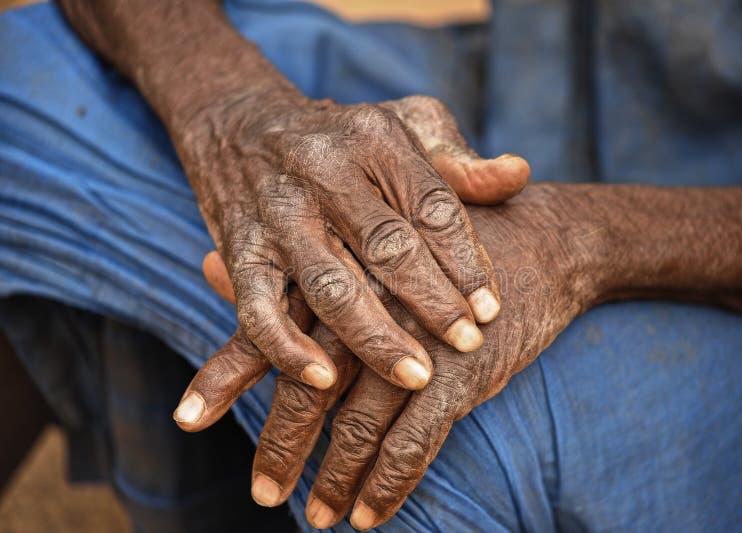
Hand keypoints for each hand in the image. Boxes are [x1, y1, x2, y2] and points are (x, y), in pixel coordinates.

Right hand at [174, 91, 528, 403]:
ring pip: (330, 285)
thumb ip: (457, 160)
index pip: (432, 206)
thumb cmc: (343, 137)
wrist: (241, 125)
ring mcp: (278, 214)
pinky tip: (325, 379)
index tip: (492, 310)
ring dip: (374, 337)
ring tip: (417, 377)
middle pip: (386, 246)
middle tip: (469, 345)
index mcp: (375, 139)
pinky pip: (259, 307)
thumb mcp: (405, 124)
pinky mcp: (239, 250)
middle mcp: (325, 172)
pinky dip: (288, 348)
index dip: (467, 260)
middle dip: (432, 302)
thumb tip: (519, 175)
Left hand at [191, 184, 609, 524]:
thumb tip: (205, 265)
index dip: (225, 376)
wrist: (541, 243)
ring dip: (335, 481)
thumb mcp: (370, 239)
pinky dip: (388, 486)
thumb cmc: (446, 246)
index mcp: (342, 279)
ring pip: (357, 429)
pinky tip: (370, 516)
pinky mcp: (457, 376)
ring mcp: (413, 347)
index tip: (187, 418)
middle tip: (265, 493)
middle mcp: (368, 314)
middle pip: (307, 393)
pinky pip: (412, 446)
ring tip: (317, 518)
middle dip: (281, 449)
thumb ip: (287, 263)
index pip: (269, 333)